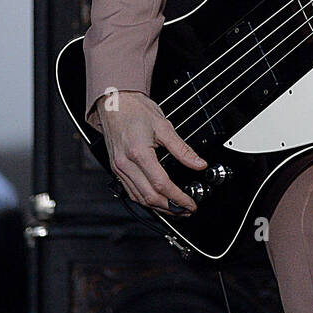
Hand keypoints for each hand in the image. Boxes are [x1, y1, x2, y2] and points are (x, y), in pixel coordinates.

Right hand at [91, 90, 206, 213]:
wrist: (114, 102)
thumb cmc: (135, 110)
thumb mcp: (164, 126)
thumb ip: (182, 149)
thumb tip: (198, 163)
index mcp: (138, 153)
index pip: (161, 184)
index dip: (178, 197)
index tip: (190, 203)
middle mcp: (125, 164)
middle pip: (149, 196)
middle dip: (170, 208)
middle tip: (186, 210)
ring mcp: (118, 168)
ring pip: (138, 198)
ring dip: (158, 207)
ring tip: (174, 209)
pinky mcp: (116, 169)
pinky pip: (130, 191)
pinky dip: (144, 200)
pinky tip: (156, 201)